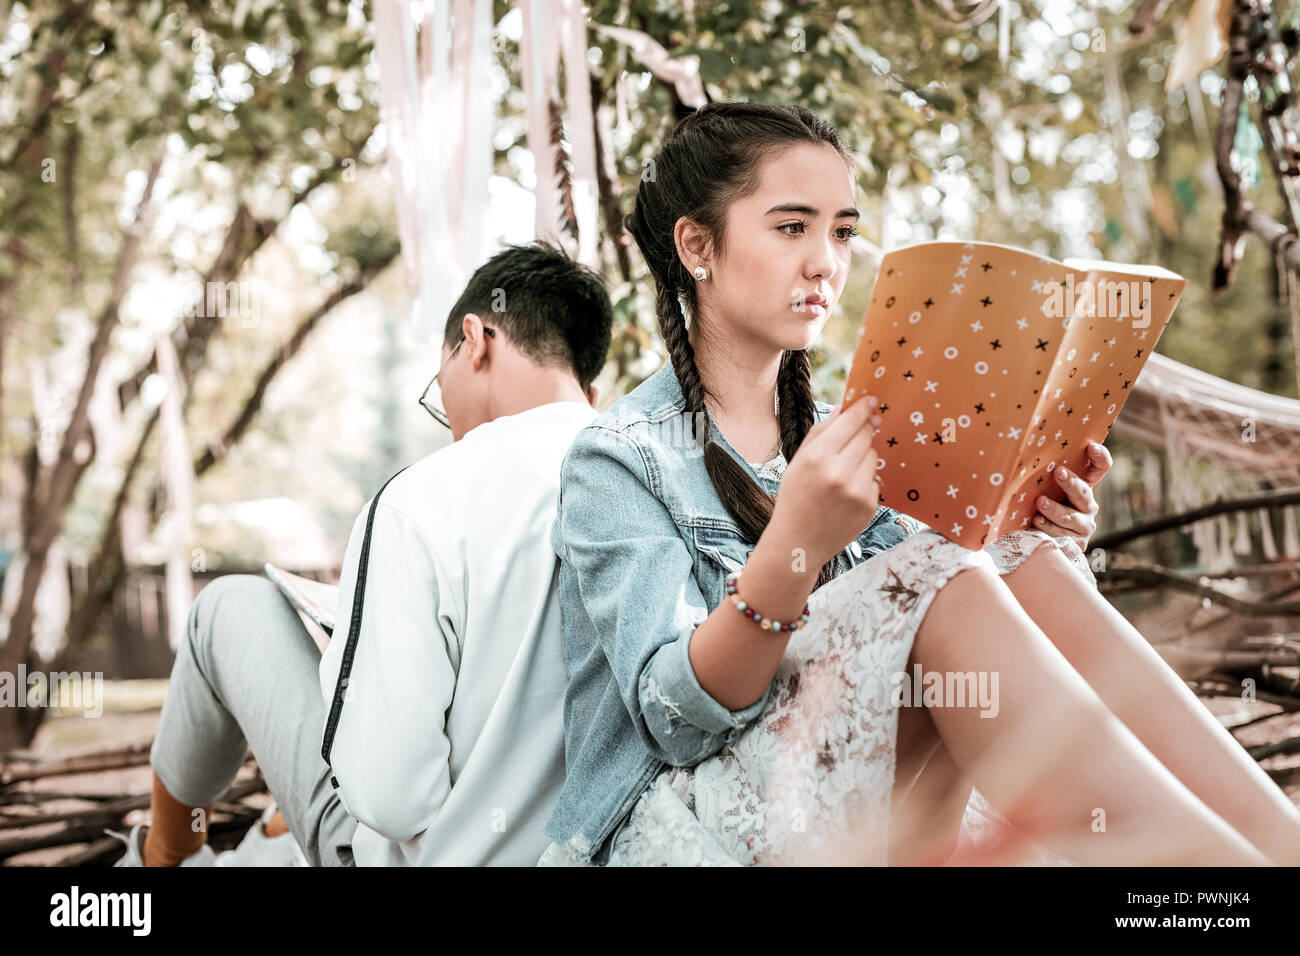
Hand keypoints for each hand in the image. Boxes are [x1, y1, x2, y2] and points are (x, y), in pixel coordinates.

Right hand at [766, 396, 882, 570]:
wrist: (798, 542)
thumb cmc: (795, 496)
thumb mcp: (798, 461)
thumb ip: (821, 431)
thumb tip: (846, 407)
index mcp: (817, 457)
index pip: (849, 422)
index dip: (862, 409)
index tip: (871, 401)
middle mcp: (838, 472)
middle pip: (865, 436)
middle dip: (864, 431)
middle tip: (860, 432)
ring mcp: (856, 491)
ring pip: (873, 456)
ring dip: (864, 458)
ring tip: (843, 473)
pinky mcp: (869, 506)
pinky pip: (875, 479)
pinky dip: (865, 481)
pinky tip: (847, 493)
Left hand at [1032, 440, 1111, 551]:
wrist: (1047, 542)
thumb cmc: (1045, 508)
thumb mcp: (1049, 490)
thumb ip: (1048, 477)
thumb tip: (1027, 456)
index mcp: (1084, 488)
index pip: (1100, 469)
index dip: (1100, 457)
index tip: (1092, 447)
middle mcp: (1088, 505)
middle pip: (1084, 492)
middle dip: (1070, 482)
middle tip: (1058, 472)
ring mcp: (1084, 525)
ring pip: (1070, 516)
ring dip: (1054, 509)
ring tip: (1040, 501)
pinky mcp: (1076, 543)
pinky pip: (1061, 535)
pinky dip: (1048, 528)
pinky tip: (1036, 521)